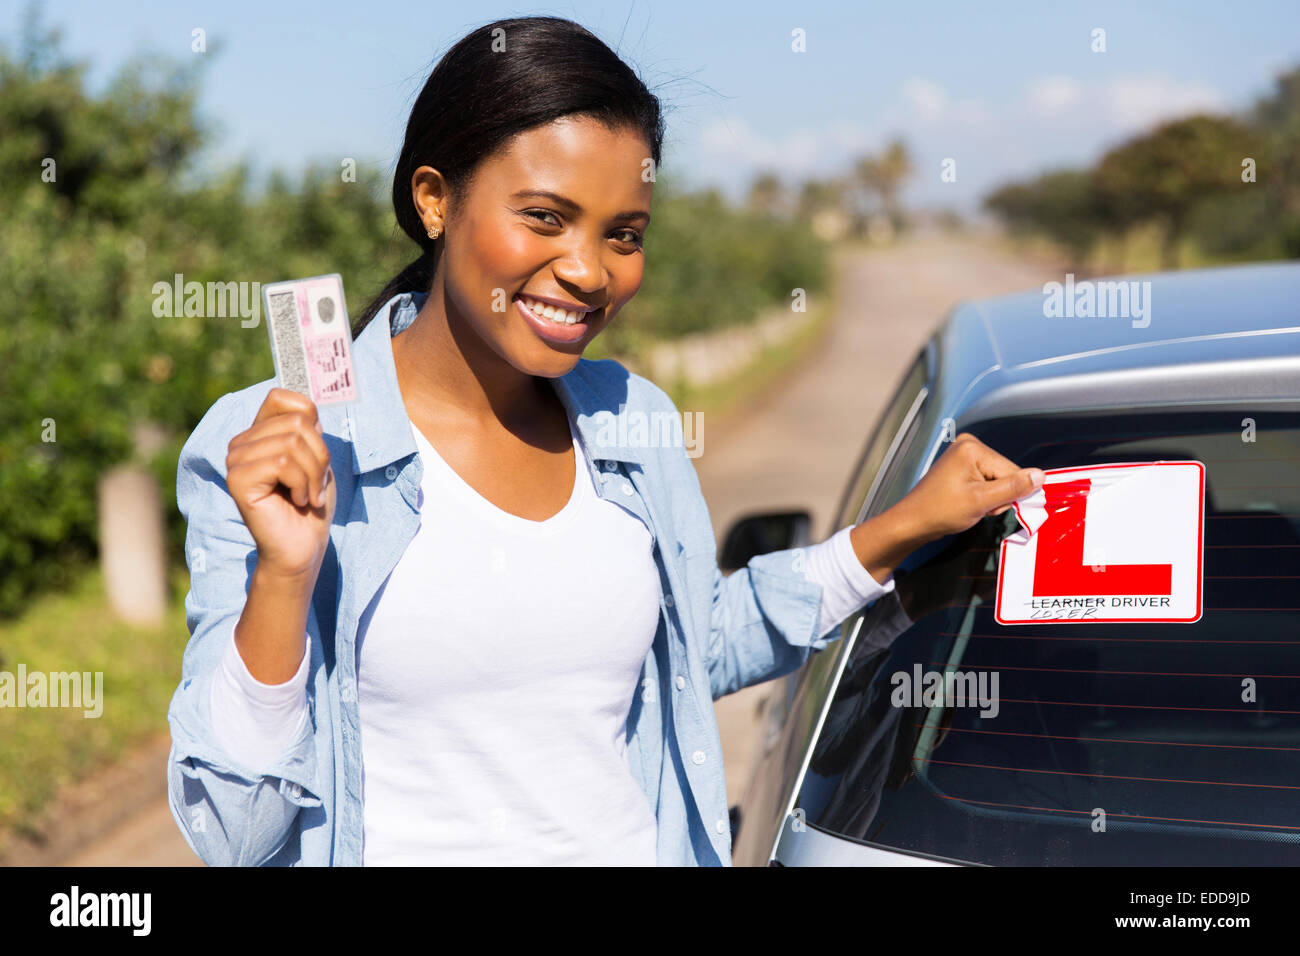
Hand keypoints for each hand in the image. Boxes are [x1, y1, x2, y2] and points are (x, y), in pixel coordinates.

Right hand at [225, 388, 335, 580]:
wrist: (303, 545)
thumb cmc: (311, 502)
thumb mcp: (317, 457)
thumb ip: (308, 429)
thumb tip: (307, 405)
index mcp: (258, 433)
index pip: (282, 398)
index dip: (310, 421)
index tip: (316, 454)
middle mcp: (241, 443)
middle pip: (296, 423)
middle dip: (319, 456)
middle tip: (316, 485)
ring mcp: (235, 460)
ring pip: (291, 442)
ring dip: (313, 473)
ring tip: (308, 495)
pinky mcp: (237, 479)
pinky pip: (283, 463)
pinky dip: (302, 483)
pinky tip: (297, 500)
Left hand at [848, 434, 1040, 583]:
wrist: (912, 522)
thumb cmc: (940, 511)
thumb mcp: (981, 502)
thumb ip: (1013, 488)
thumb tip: (1041, 475)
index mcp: (973, 447)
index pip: (1012, 470)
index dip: (1010, 494)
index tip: (993, 508)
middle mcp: (969, 445)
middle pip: (1005, 473)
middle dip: (998, 495)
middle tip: (978, 507)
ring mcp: (964, 455)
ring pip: (998, 480)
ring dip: (991, 498)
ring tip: (970, 505)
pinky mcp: (962, 467)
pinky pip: (986, 481)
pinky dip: (983, 496)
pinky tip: (968, 503)